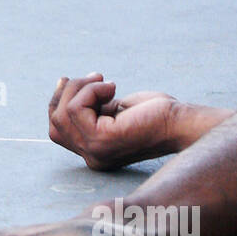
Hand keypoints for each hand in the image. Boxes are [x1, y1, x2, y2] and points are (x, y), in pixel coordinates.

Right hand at [48, 73, 177, 170]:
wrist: (181, 123)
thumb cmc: (156, 114)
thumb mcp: (115, 108)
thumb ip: (92, 106)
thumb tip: (64, 84)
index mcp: (94, 151)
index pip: (57, 131)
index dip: (58, 102)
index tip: (74, 79)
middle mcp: (92, 157)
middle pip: (55, 124)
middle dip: (68, 93)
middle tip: (96, 78)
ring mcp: (95, 151)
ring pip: (62, 114)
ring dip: (81, 88)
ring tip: (106, 82)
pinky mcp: (102, 140)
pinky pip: (76, 109)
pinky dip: (91, 90)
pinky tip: (112, 88)